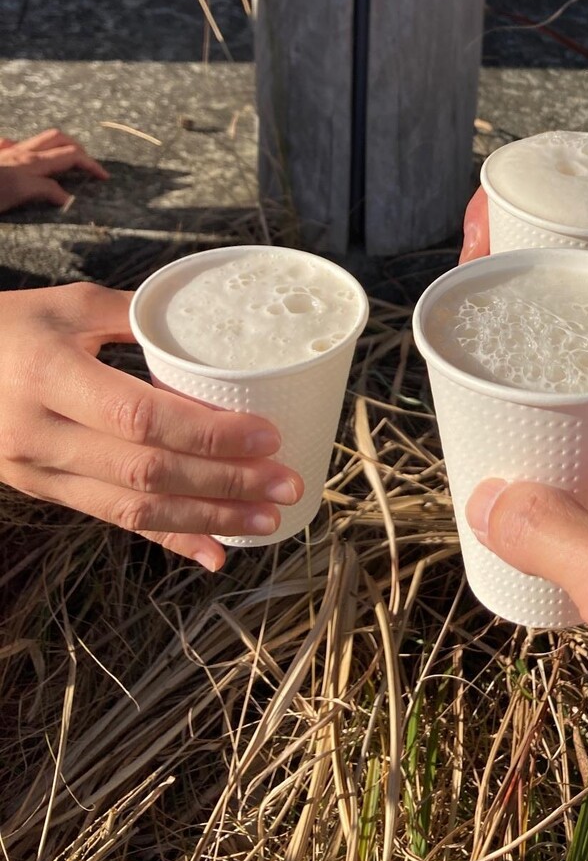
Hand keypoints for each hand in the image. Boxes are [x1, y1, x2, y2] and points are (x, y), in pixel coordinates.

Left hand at [0, 128, 108, 212]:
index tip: (104, 176)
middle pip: (58, 139)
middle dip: (77, 148)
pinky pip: (14, 144)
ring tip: (64, 159)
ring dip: (58, 145)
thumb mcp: (22, 191)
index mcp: (35, 161)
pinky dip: (27, 148)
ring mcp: (10, 151)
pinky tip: (27, 156)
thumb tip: (67, 197)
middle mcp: (25, 152)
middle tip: (86, 163)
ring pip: (40, 140)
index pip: (72, 156)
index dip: (91, 164)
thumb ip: (46, 190)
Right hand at [0, 284, 303, 569]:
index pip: (140, 417)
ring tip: (267, 522)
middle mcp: (42, 434)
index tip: (268, 435)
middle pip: (147, 472)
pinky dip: (168, 540)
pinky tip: (213, 555)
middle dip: (225, 485)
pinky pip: (113, 521)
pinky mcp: (44, 492)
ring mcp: (39, 472)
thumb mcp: (68, 306)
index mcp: (49, 375)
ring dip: (208, 519)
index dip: (207, 434)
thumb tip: (213, 329)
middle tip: (287, 485)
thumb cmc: (10, 328)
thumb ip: (137, 319)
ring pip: (134, 509)